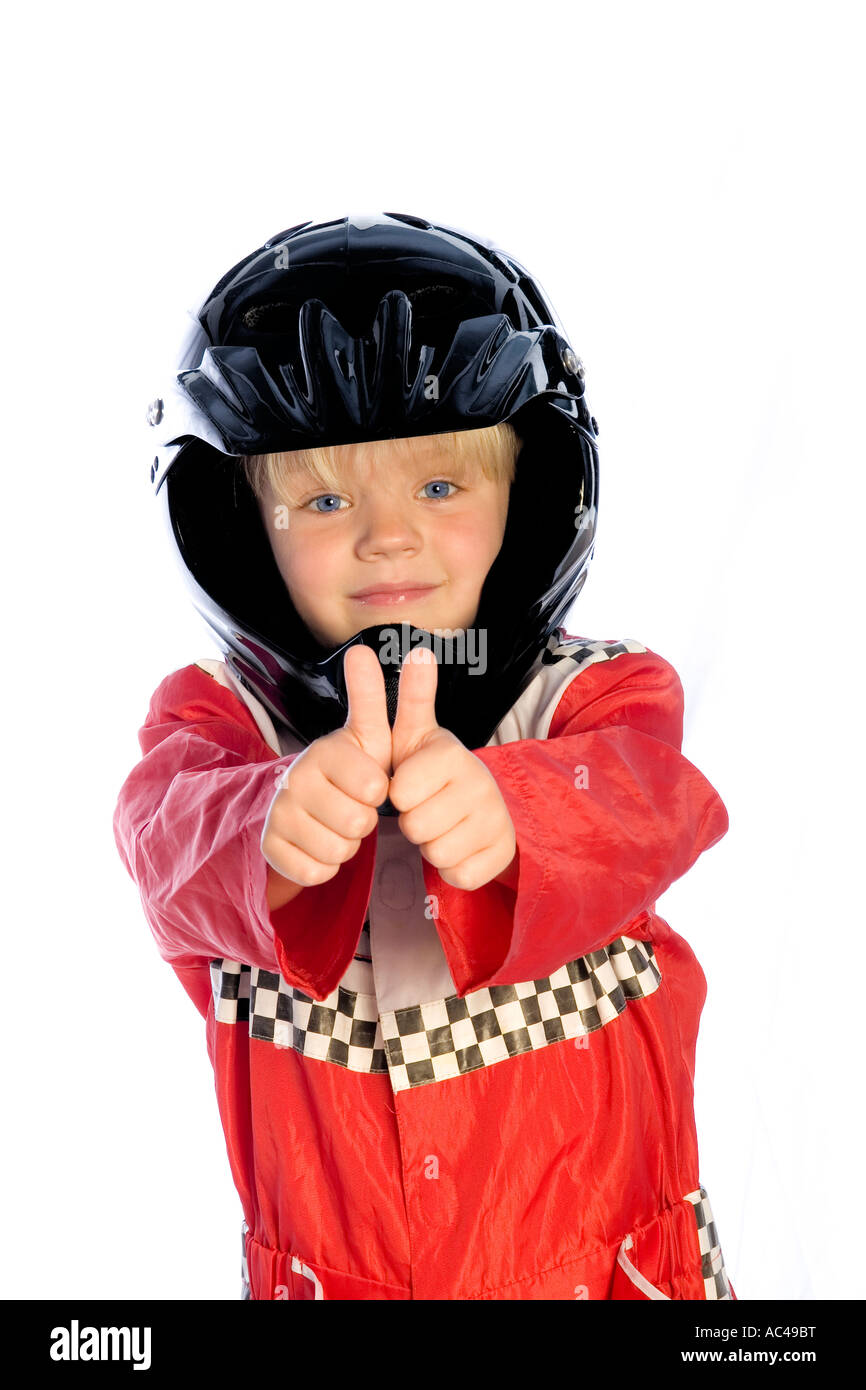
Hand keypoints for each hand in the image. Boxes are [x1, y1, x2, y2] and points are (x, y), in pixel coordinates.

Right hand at [261, 643, 391, 887]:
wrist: (305, 803)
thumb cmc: (350, 769)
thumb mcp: (370, 735)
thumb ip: (374, 697)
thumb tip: (375, 648)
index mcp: (324, 750)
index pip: (374, 787)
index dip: (379, 792)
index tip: (371, 783)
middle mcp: (294, 778)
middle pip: (356, 823)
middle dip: (364, 822)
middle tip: (353, 806)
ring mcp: (277, 814)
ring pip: (337, 851)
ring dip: (346, 845)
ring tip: (337, 823)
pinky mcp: (269, 848)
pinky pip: (315, 872)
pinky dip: (325, 865)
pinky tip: (319, 843)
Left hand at [388, 646, 516, 890]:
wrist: (482, 807)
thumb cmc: (433, 771)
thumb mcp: (415, 734)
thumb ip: (412, 696)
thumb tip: (418, 649)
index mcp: (454, 754)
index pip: (402, 793)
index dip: (398, 795)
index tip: (410, 784)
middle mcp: (481, 784)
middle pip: (416, 827)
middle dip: (413, 822)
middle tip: (427, 806)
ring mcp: (496, 822)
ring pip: (437, 853)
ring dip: (431, 845)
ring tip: (442, 824)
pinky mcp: (501, 856)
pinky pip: (458, 875)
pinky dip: (452, 867)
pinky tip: (460, 845)